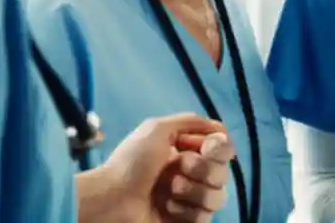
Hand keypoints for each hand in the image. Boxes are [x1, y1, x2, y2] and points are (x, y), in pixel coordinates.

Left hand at [85, 112, 236, 222]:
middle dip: (203, 169)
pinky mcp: (187, 222)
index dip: (220, 148)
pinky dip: (186, 211)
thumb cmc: (131, 163)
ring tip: (170, 190)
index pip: (223, 148)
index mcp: (187, 151)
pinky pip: (205, 217)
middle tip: (180, 168)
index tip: (207, 148)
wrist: (111, 200)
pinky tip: (167, 209)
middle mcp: (192, 175)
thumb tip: (220, 130)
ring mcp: (190, 200)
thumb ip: (191, 121)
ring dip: (194, 191)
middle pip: (223, 172)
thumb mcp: (156, 128)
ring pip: (218, 196)